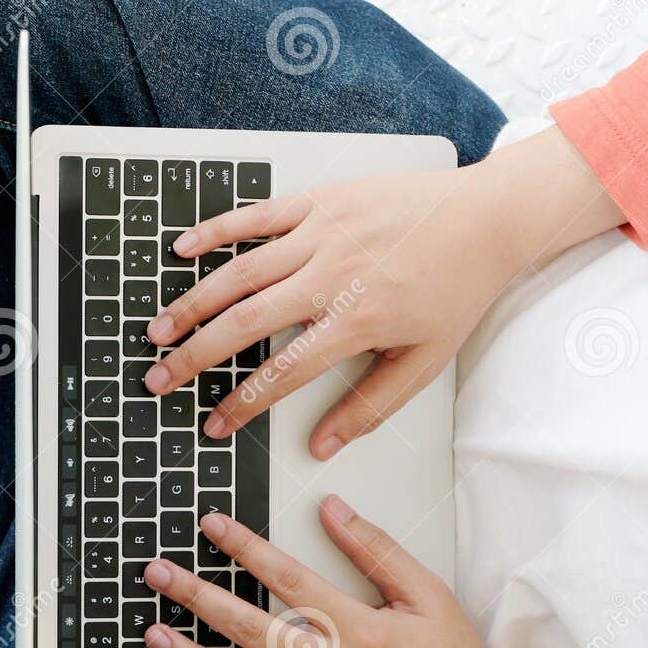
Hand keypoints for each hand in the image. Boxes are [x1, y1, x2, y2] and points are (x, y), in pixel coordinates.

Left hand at [141, 495, 573, 647]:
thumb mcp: (431, 600)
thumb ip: (378, 552)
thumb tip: (333, 509)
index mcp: (362, 632)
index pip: (289, 579)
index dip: (245, 548)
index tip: (211, 525)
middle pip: (250, 629)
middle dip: (197, 598)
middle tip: (157, 574)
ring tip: (153, 633)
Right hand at [142, 127, 625, 459]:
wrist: (488, 217)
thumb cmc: (457, 288)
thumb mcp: (424, 361)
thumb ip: (369, 407)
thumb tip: (322, 446)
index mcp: (358, 320)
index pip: (282, 371)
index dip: (241, 402)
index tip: (213, 424)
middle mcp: (332, 276)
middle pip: (244, 322)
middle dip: (193, 355)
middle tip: (158, 379)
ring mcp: (322, 234)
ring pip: (240, 272)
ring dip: (191, 303)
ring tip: (158, 330)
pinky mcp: (320, 201)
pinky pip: (257, 216)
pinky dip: (216, 231)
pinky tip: (181, 250)